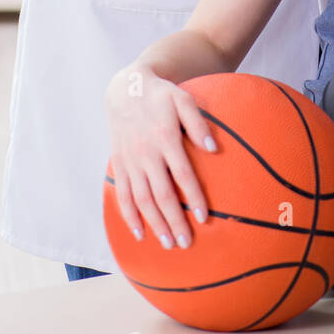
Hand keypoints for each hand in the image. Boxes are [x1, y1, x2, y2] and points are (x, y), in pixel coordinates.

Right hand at [105, 64, 217, 249]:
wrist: (127, 89)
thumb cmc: (161, 96)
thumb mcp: (183, 100)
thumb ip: (199, 124)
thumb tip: (215, 149)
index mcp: (165, 138)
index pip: (182, 174)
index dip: (194, 197)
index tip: (204, 218)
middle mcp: (146, 153)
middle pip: (161, 194)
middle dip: (174, 220)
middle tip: (186, 243)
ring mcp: (130, 161)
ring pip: (142, 199)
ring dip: (154, 223)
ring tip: (168, 244)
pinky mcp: (119, 164)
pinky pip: (122, 194)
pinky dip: (129, 216)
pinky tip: (139, 233)